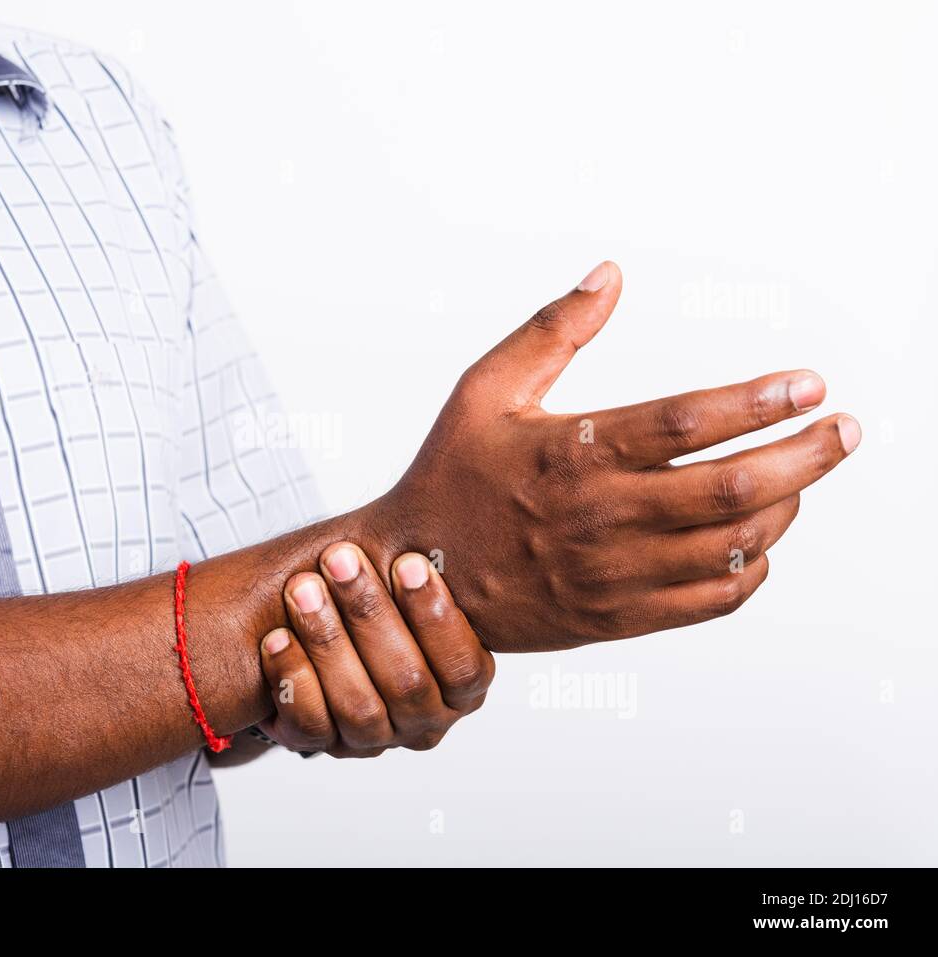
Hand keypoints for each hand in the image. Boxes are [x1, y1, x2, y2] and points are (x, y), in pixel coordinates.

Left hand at [257, 542, 492, 757]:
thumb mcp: (404, 572)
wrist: (306, 619)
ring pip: (358, 705)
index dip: (437, 617)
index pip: (464, 668)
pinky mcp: (322, 744)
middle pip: (407, 682)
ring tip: (301, 588)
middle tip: (340, 558)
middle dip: (370, 615)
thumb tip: (454, 484)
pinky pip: (309, 725)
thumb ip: (425, 558)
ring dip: (327, 641)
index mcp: (462, 684)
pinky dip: (291, 677)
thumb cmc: (368, 590)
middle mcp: (424, 718)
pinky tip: (275, 637)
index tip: (407, 562)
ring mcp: (373, 738)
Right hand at [370, 262, 858, 652]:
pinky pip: (710, 600)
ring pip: (730, 547)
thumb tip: (610, 276)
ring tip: (800, 477)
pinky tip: (756, 540)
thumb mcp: (484, 389)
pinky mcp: (617, 618)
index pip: (689, 424)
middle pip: (730, 489)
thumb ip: (553, 330)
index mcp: (572, 453)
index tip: (809, 385)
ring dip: (785, 508)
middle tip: (844, 432)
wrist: (418, 574)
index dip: (761, 402)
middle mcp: (599, 517)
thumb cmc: (452, 475)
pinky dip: (750, 569)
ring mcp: (612, 574)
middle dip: (805, 456)